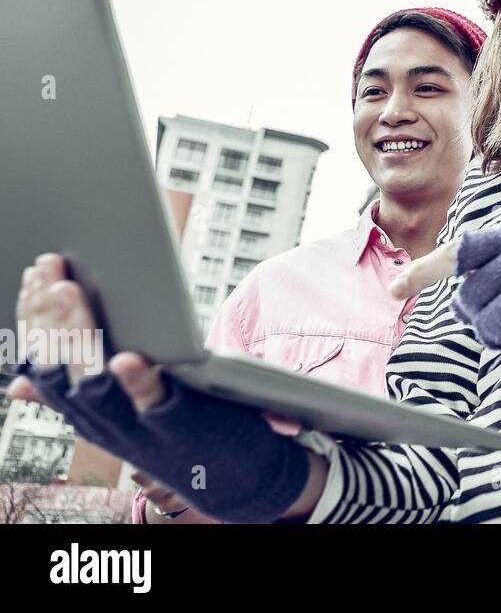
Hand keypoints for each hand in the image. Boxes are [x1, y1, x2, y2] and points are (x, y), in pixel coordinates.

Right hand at [10, 253, 311, 523]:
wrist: (232, 476)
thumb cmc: (170, 429)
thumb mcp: (116, 411)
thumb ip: (75, 391)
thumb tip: (16, 383)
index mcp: (80, 409)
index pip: (41, 359)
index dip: (33, 315)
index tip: (35, 271)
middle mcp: (96, 420)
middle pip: (58, 366)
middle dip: (49, 315)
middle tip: (48, 270)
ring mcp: (132, 426)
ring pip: (92, 382)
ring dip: (78, 336)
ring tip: (71, 293)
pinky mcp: (174, 426)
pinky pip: (151, 403)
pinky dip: (137, 380)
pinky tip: (127, 357)